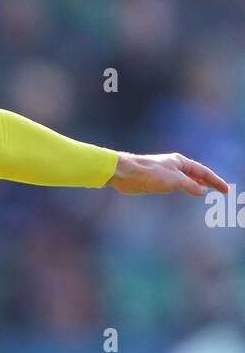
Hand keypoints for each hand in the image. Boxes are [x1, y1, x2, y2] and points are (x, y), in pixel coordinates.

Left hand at [107, 152, 227, 196]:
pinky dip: (186, 187)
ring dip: (198, 184)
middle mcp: (176, 165)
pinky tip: (187, 190)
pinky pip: (177, 183)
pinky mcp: (158, 180)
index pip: (204, 172)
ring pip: (187, 179)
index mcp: (181, 162)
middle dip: (209, 181)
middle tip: (221, 190)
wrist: (126, 173)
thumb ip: (190, 185)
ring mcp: (167, 172)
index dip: (216, 181)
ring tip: (207, 190)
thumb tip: (202, 190)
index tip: (226, 190)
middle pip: (197, 174)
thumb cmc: (150, 173)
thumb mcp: (174, 181)